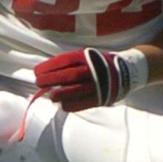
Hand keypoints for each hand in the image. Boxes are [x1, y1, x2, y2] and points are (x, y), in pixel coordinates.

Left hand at [33, 47, 147, 111]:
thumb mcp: (85, 57)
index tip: (37, 71)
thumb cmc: (98, 64)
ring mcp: (96, 84)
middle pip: (68, 75)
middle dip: (50, 79)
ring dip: (59, 94)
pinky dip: (70, 105)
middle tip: (39, 82)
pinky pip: (81, 103)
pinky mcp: (100, 97)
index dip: (48, 66)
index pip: (63, 61)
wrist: (125, 72)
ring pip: (74, 90)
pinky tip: (62, 104)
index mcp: (86, 57)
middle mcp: (91, 69)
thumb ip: (68, 64)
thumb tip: (46, 74)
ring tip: (51, 95)